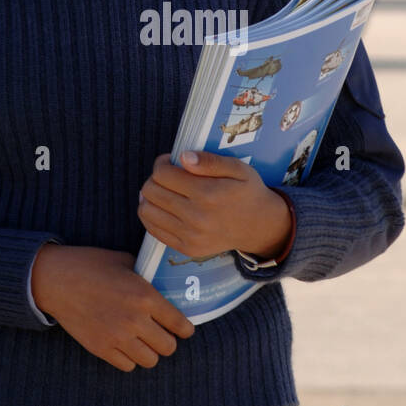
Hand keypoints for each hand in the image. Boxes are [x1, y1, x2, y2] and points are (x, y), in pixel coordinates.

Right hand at [30, 244, 194, 372]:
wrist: (55, 279)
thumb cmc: (90, 265)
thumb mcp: (124, 261)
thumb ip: (146, 276)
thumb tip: (161, 284)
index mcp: (145, 296)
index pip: (180, 325)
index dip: (185, 329)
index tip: (183, 328)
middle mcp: (135, 320)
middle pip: (168, 347)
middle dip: (168, 341)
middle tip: (161, 334)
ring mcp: (117, 337)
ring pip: (150, 360)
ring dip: (149, 351)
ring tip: (143, 341)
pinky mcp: (100, 348)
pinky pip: (127, 366)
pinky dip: (130, 359)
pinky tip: (126, 346)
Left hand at [138, 151, 292, 262]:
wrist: (259, 227)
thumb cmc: (247, 193)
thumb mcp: (238, 169)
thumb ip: (211, 161)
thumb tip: (183, 157)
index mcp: (208, 193)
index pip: (163, 174)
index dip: (162, 163)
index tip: (170, 161)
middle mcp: (196, 216)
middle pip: (150, 191)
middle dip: (154, 178)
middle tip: (168, 176)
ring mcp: (190, 235)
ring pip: (146, 211)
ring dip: (149, 197)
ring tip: (163, 191)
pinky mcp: (186, 248)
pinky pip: (153, 230)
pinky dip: (152, 215)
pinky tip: (164, 207)